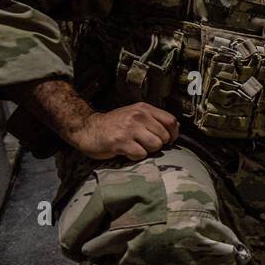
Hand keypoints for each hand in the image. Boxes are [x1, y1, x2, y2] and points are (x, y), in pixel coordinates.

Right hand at [64, 102, 178, 160]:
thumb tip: (176, 129)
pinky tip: (127, 151)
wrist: (88, 128)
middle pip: (164, 136)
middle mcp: (138, 116)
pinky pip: (141, 154)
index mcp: (143, 109)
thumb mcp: (135, 115)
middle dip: (157, 144)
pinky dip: (135, 156)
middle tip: (144, 144)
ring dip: (147, 150)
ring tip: (136, 147)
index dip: (173, 134)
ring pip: (155, 145)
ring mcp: (129, 128)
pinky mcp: (121, 141)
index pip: (171, 121)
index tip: (168, 140)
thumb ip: (154, 120)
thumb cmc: (113, 125)